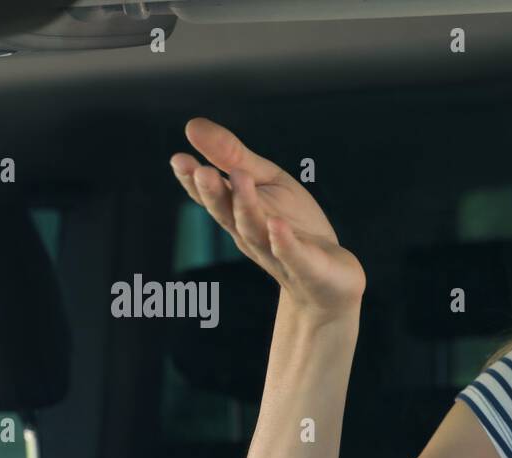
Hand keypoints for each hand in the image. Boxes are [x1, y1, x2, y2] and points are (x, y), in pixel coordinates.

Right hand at [168, 117, 366, 315]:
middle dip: (213, 193)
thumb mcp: (267, 182)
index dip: (193, 181)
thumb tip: (191, 124)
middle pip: (228, 214)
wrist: (331, 279)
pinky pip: (293, 255)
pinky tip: (278, 225)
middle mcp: (251, 235)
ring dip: (246, 206)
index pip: (212, 196)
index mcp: (239, 213)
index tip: (179, 160)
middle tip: (201, 170)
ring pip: (256, 231)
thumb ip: (232, 156)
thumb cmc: (296, 226)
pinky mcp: (308, 267)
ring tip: (239, 177)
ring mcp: (277, 253)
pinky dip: (283, 242)